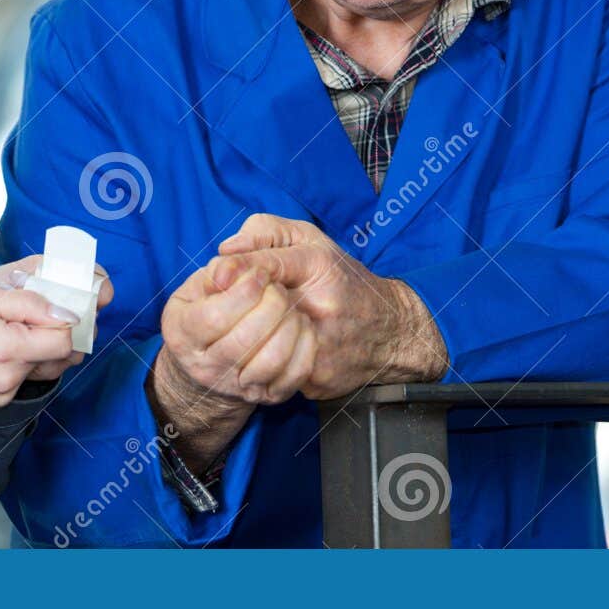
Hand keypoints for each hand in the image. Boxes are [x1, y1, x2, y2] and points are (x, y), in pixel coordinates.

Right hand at [0, 286, 77, 406]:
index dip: (67, 322)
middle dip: (54, 334)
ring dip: (39, 350)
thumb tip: (64, 311)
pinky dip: (22, 362)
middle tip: (34, 315)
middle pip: (57, 357)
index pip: (65, 342)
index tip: (57, 307)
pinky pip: (23, 379)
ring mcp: (2, 393)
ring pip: (42, 369)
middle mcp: (9, 378)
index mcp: (8, 349)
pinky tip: (2, 346)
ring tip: (13, 329)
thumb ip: (29, 304)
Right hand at [149, 258, 316, 470]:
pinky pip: (295, 375)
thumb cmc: (206, 310)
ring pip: (272, 360)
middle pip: (245, 339)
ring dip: (290, 325)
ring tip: (291, 306)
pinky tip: (302, 326)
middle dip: (271, 305)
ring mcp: (237, 386)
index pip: (214, 317)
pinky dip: (306, 346)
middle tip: (279, 287)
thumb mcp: (199, 286)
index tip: (261, 273)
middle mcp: (206, 367)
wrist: (211, 362)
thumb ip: (217, 271)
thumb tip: (233, 269)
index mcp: (182, 334)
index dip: (244, 291)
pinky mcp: (267, 396)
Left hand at [215, 213, 447, 399]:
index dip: (238, 269)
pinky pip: (275, 373)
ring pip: (264, 348)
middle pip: (263, 309)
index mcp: (320, 266)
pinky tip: (258, 357)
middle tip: (218, 312)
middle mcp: (322, 304)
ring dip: (243, 344)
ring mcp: (321, 344)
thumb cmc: (341, 280)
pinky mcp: (319, 376)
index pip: (270, 264)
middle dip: (234, 311)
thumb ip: (266, 232)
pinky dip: (261, 366)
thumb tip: (226, 249)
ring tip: (236, 336)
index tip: (216, 275)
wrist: (391, 332)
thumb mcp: (310, 240)